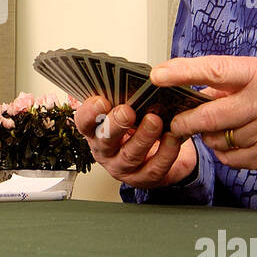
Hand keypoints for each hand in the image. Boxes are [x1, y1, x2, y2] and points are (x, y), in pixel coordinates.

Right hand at [74, 96, 198, 188]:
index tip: (101, 100)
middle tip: (127, 111)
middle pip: (105, 140)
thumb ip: (125, 97)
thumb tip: (131, 78)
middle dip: (116, 124)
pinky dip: (165, 153)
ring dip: (142, 137)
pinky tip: (172, 138)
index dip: (90, 112)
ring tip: (155, 121)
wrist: (163, 151)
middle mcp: (106, 150)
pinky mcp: (144, 178)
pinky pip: (154, 169)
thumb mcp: (129, 108)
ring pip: (130, 155)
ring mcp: (123, 168)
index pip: (84, 122)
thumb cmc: (141, 125)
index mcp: (96, 130)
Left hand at [155, 56, 256, 174]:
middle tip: (177, 123)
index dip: (183, 73)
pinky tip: (243, 141)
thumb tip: (184, 91)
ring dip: (212, 137)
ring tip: (229, 127)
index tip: (158, 75)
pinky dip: (227, 152)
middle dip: (186, 122)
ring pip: (217, 141)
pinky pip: (230, 159)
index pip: (214, 71)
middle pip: (210, 117)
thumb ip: (225, 83)